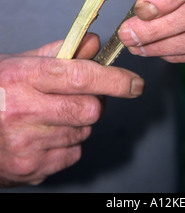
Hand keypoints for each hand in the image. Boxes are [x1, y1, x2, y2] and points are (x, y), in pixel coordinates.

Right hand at [0, 34, 143, 186]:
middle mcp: (23, 112)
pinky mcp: (29, 169)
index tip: (134, 83)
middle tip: (80, 96)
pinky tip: (45, 134)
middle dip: (95, 102)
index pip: (80, 76)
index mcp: (23, 78)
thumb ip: (61, 53)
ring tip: (52, 114)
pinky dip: (68, 144)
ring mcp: (26, 145)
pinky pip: (72, 154)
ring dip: (79, 122)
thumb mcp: (21, 63)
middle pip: (89, 110)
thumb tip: (94, 43)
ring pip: (83, 132)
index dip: (114, 79)